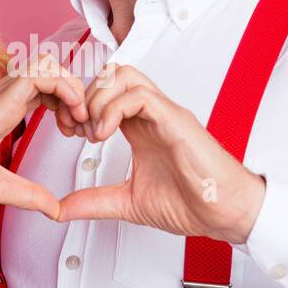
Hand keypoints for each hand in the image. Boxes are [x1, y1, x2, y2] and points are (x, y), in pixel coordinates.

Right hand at [0, 53, 88, 217]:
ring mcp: (1, 92)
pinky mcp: (1, 96)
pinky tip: (70, 111)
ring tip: (77, 116)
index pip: (44, 86)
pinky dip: (64, 87)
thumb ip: (30, 195)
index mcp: (2, 109)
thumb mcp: (2, 187)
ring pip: (47, 62)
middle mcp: (2, 95)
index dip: (66, 102)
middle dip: (74, 92)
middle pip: (49, 69)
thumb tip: (54, 209)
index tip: (73, 130)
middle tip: (81, 124)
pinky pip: (40, 72)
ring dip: (71, 86)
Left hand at [54, 64, 265, 243]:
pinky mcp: (174, 120)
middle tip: (76, 129)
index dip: (79, 106)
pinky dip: (113, 109)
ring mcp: (164, 113)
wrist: (226, 212)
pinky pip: (139, 95)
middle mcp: (151, 114)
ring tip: (92, 131)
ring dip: (98, 98)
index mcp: (140, 128)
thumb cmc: (192, 202)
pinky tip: (105, 134)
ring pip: (123, 74)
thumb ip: (94, 201)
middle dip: (84, 97)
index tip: (68, 132)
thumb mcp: (128, 203)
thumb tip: (62, 208)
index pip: (104, 93)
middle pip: (110, 74)